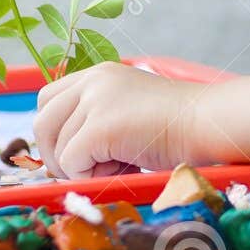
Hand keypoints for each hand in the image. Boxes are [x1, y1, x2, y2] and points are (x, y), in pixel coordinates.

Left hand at [34, 62, 209, 178]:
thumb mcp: (128, 110)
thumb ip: (95, 118)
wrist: (207, 123)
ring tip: (119, 163)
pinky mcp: (97, 128)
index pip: (48, 100)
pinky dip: (92, 175)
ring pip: (57, 149)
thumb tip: (61, 155)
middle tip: (94, 166)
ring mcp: (93, 102)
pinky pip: (71, 163)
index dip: (58, 131)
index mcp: (99, 74)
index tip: (84, 150)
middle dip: (58, 154)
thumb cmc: (179, 124)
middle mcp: (91, 81)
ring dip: (83, 167)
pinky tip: (124, 165)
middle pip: (42, 124)